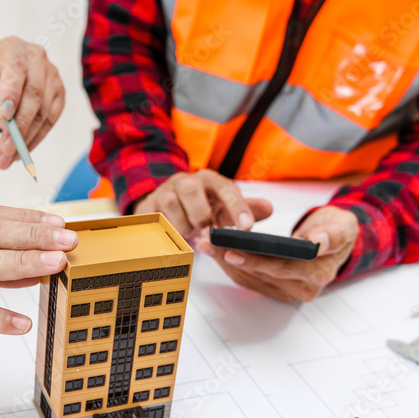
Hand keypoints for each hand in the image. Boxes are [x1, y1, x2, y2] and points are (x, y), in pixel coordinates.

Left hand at [0, 37, 65, 168]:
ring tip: (6, 158)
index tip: (3, 116)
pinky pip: (51, 120)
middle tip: (4, 148)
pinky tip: (20, 152)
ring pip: (44, 110)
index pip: (16, 68)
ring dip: (26, 138)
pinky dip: (36, 138)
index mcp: (12, 48)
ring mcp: (51, 76)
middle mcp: (36, 58)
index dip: (11, 92)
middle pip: (34, 92)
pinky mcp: (58, 95)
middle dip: (19, 125)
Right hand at [133, 170, 273, 238]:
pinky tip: (174, 238)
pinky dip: (166, 230)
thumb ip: (247, 209)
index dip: (238, 208)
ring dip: (183, 225)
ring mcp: (165, 192)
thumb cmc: (201, 205)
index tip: (247, 227)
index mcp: (210, 180)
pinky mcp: (149, 205)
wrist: (167, 200)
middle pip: (191, 191)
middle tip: (207, 233)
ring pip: (171, 204)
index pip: (227, 189)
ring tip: (190, 235)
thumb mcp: (224, 206)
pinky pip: (155, 217)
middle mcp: (187, 181)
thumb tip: (269, 209)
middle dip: (201, 215)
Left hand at [197, 206, 358, 302]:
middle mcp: (303, 288)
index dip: (257, 261)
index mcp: (318, 273)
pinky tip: (216, 251)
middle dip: (233, 258)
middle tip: (210, 244)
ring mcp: (289, 290)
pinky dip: (232, 265)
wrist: (335, 238)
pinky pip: (250, 279)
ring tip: (207, 244)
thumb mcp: (342, 226)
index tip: (233, 252)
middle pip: (262, 274)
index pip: (282, 268)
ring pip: (252, 278)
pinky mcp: (277, 288)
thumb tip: (318, 243)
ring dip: (226, 262)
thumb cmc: (337, 230)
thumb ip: (332, 235)